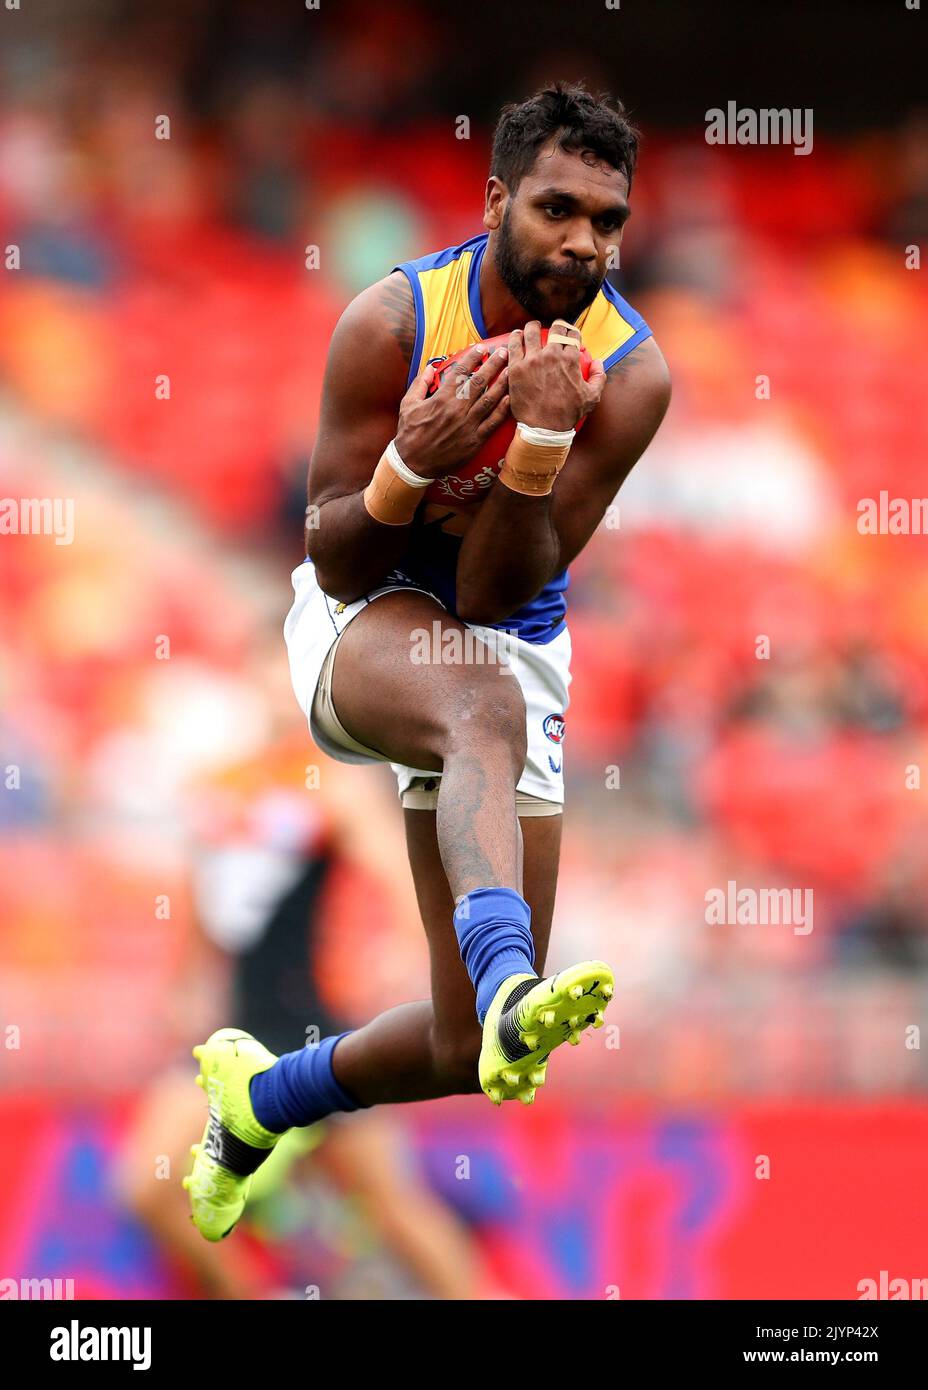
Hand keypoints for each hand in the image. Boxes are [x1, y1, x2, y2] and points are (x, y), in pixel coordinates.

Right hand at [394, 343, 510, 478]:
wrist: (413, 463)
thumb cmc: (409, 433)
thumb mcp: (408, 404)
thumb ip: (420, 384)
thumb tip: (431, 368)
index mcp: (441, 399)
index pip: (461, 372)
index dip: (473, 357)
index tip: (481, 348)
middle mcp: (457, 409)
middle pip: (480, 382)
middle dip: (493, 364)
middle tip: (503, 352)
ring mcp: (468, 425)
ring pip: (490, 400)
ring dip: (502, 383)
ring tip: (511, 370)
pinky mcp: (475, 441)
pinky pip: (492, 422)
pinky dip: (502, 409)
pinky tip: (510, 398)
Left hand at [506, 319, 605, 429]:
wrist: (544, 429)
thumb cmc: (568, 414)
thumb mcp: (591, 398)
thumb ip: (598, 377)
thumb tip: (598, 362)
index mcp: (569, 359)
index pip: (572, 335)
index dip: (571, 332)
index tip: (568, 335)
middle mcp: (551, 355)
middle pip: (554, 329)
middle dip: (556, 326)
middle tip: (552, 330)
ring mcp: (531, 360)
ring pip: (531, 331)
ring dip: (532, 327)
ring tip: (531, 329)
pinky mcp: (515, 367)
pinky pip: (513, 345)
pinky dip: (515, 337)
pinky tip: (516, 336)